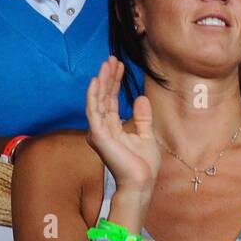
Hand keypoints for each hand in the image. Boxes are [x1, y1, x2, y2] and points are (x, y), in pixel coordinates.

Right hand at [85, 57, 160, 195]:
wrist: (142, 182)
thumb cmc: (143, 164)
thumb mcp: (146, 134)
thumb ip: (142, 117)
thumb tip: (140, 98)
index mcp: (112, 128)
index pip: (111, 100)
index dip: (114, 82)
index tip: (119, 65)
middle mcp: (102, 128)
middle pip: (103, 97)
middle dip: (107, 77)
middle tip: (111, 59)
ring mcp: (98, 131)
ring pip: (97, 100)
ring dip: (101, 81)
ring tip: (106, 64)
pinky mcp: (98, 136)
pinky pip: (93, 112)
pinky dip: (93, 95)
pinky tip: (96, 81)